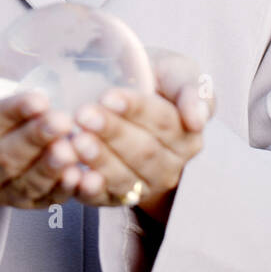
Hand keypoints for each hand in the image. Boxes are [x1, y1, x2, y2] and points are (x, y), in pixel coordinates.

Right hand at [0, 44, 84, 207]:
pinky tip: (80, 177)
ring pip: (24, 182)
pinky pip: (42, 200)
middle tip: (62, 120)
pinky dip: (62, 190)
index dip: (12, 114)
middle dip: (36, 138)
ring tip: (72, 149)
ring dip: (50, 167)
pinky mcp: (23, 199)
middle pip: (5, 157)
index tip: (39, 99)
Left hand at [65, 48, 214, 215]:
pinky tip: (74, 176)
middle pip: (143, 152)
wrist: (130, 91)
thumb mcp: (176, 72)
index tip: (109, 96)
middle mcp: (169, 166)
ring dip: (100, 161)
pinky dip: (88, 190)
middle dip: (112, 133)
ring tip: (77, 141)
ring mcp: (144, 186)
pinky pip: (104, 199)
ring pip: (125, 178)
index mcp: (187, 135)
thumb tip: (196, 120)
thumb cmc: (155, 80)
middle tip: (84, 115)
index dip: (136, 110)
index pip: (164, 123)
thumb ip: (191, 90)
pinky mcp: (116, 198)